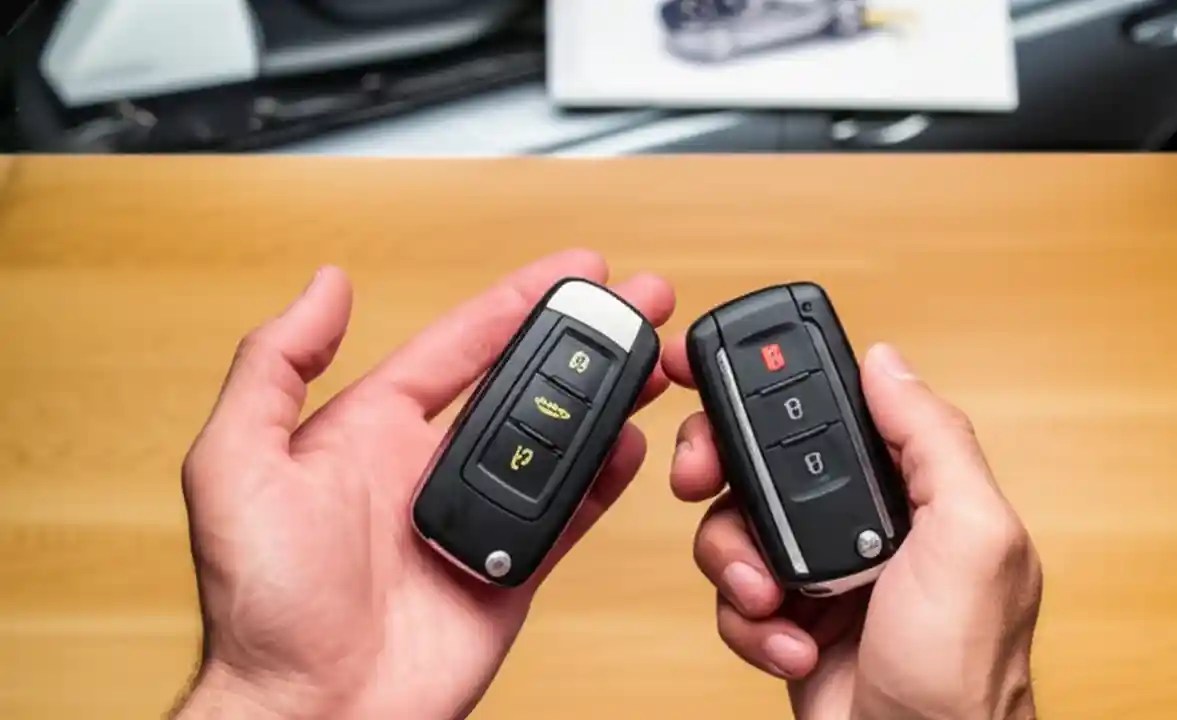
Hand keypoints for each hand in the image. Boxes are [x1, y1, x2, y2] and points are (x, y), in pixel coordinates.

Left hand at [175, 251, 673, 718]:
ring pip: (553, 441)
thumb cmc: (262, 606)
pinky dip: (605, 477)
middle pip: (522, 382)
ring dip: (602, 397)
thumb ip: (274, 367)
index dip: (516, 300)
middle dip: (580, 336)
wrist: (312, 713)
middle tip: (634, 301)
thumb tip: (325, 287)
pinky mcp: (509, 570)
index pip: (459, 344)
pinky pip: (570, 514)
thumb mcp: (236, 464)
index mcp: (367, 430)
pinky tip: (631, 442)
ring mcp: (474, 517)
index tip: (570, 269)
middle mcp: (426, 466)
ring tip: (649, 359)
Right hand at [665, 340, 1042, 719]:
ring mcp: (821, 570)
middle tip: (700, 480)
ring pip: (734, 524)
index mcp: (912, 487)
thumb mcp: (971, 537)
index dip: (767, 383)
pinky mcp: (787, 618)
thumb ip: (933, 441)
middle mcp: (864, 521)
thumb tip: (888, 363)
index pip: (831, 408)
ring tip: (768, 598)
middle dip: (722, 469)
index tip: (707, 371)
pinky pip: (731, 592)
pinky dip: (747, 621)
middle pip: (763, 458)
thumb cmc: (964, 674)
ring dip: (735, 561)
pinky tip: (789, 644)